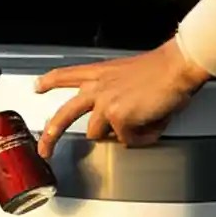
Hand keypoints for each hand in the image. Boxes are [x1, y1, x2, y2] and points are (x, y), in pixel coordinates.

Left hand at [34, 38, 212, 158]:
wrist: (177, 66)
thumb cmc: (163, 69)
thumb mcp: (129, 75)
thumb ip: (116, 96)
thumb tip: (117, 122)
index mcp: (101, 74)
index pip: (68, 75)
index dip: (51, 81)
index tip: (38, 86)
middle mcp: (98, 88)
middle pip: (64, 114)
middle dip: (51, 135)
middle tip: (45, 150)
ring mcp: (105, 104)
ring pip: (97, 134)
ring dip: (118, 135)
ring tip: (143, 123)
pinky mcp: (117, 117)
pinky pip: (126, 141)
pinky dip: (142, 137)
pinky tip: (153, 123)